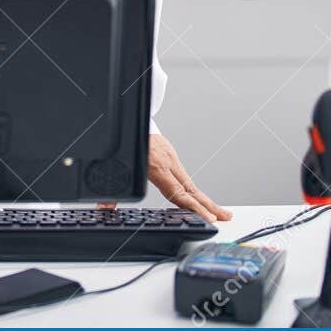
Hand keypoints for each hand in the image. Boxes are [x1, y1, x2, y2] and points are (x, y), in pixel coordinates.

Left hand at [99, 133, 231, 223]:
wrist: (129, 114)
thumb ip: (111, 191)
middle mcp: (168, 161)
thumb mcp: (117, 164)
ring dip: (204, 198)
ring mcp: (170, 156)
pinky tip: (196, 195)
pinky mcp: (169, 152)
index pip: (179, 191)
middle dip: (210, 205)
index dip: (194, 206)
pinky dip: (192, 187)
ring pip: (190, 182)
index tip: (208, 217)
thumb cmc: (125, 137)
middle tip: (226, 216)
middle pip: (192, 188)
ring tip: (218, 211)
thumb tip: (105, 207)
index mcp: (156, 166)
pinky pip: (183, 174)